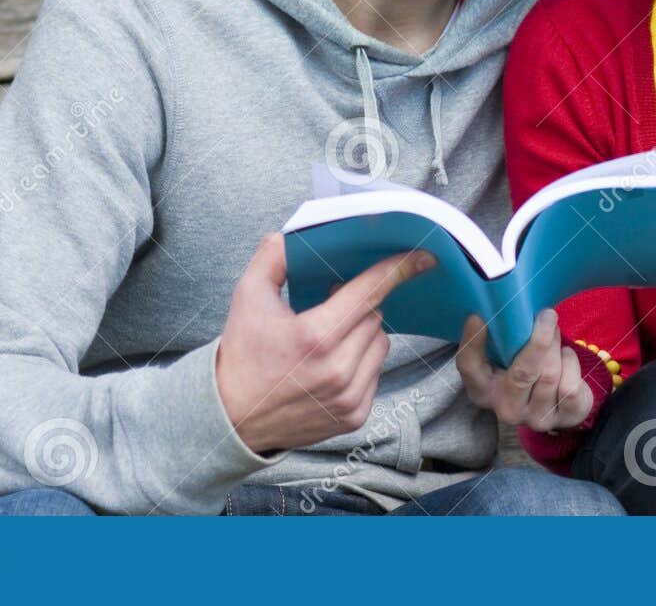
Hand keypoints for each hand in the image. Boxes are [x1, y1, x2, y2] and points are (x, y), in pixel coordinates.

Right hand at [214, 232, 434, 453]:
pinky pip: (376, 373)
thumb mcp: (247, 298)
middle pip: (374, 316)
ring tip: (328, 339)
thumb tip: (294, 236)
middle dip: (357, 306)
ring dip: (362, 334)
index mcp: (316, 336)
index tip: (422, 258)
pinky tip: (331, 365)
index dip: (396, 270)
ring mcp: (349, 397)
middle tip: (328, 308)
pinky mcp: (355, 416)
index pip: (369, 293)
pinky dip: (361, 362)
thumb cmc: (242, 354)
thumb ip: (272, 259)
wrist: (233, 418)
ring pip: (380, 344)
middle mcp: (338, 370)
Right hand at [455, 308, 593, 430]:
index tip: (478, 317)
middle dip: (538, 341)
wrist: (556, 401)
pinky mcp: (565, 418)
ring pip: (550, 374)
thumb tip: (498, 308)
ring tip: (554, 332)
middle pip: (522, 373)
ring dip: (556, 346)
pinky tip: (565, 357)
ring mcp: (536, 418)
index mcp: (482, 390)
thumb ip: (499, 338)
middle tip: (547, 314)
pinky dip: (570, 362)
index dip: (472, 342)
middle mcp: (506, 409)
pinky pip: (570, 386)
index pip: (469, 367)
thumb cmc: (523, 368)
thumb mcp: (504, 356)